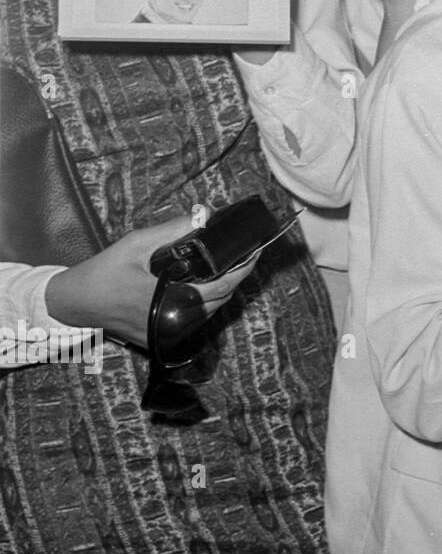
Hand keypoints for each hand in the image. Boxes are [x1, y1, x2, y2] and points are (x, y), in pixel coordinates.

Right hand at [43, 216, 258, 349]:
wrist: (74, 303)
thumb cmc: (103, 272)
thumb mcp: (135, 244)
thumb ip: (171, 230)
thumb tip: (203, 216)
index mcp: (170, 300)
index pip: (221, 288)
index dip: (242, 270)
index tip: (255, 253)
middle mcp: (173, 322)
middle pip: (220, 302)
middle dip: (236, 278)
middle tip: (244, 256)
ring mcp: (167, 333)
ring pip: (208, 314)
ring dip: (221, 292)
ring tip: (229, 267)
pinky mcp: (159, 338)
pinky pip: (193, 321)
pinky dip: (204, 303)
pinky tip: (206, 285)